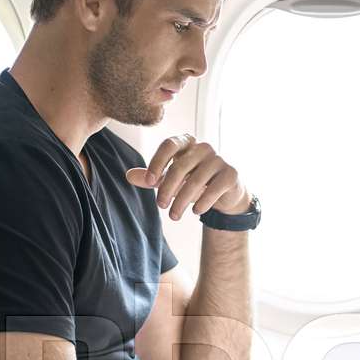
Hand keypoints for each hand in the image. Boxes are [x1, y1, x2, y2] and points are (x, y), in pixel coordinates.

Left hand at [126, 135, 250, 221]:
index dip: (157, 162)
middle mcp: (203, 147)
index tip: (148, 182)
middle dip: (167, 188)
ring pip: (196, 180)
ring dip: (182, 201)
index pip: (169, 144)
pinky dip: (202, 202)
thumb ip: (151, 178)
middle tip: (160, 206)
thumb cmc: (193, 182)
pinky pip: (214, 189)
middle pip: (180, 166)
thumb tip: (129, 176)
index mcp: (186, 143)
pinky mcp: (231, 174)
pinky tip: (195, 212)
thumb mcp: (170, 180)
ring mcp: (219, 160)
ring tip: (174, 216)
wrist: (224, 193)